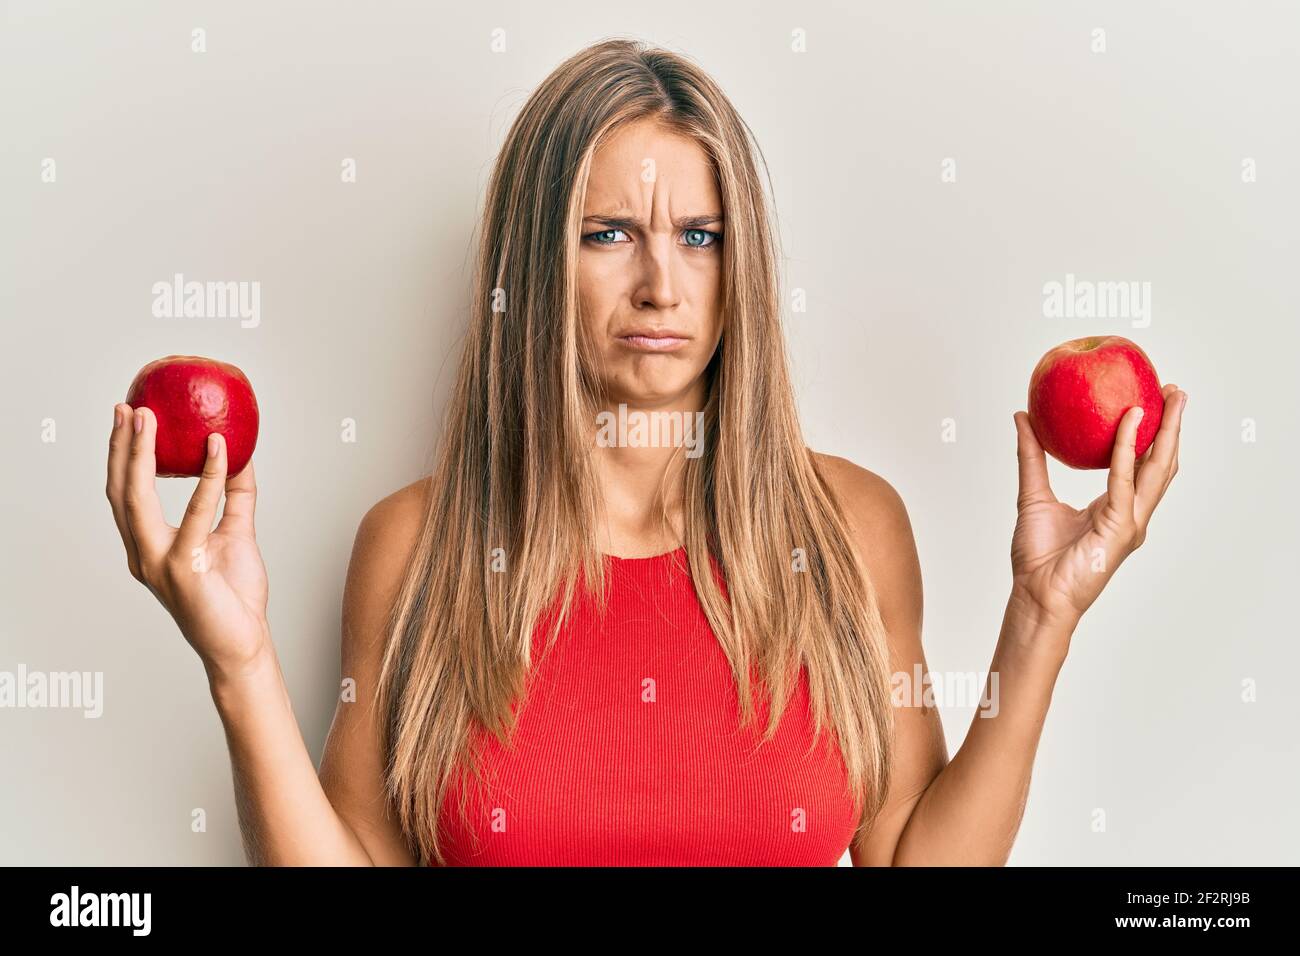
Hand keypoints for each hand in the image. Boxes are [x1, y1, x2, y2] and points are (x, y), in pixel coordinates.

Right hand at [106, 403, 270, 678]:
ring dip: (142, 454)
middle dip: (121, 446)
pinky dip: (208, 478)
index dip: (123, 454)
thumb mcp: (235, 533)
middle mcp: (142, 553)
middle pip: (120, 490)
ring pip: (138, 499)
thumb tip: (241, 453)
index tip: (129, 417)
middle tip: (130, 407)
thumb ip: (234, 495)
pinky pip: (196, 514)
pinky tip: (218, 450)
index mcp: (148, 545)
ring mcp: (157, 563)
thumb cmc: (234, 595)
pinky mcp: (183, 570)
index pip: (125, 493)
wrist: (242, 644)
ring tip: (152, 419)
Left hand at [1009, 384, 1185, 630]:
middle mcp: (1130, 514)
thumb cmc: (1037, 557)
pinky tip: (1129, 422)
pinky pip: (1125, 480)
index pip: (1141, 464)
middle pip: (1161, 463)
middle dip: (1172, 426)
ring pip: (1157, 469)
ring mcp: (1130, 522)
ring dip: (1166, 432)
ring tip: (1170, 400)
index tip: (1152, 400)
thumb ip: (1032, 456)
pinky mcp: (1120, 527)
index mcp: (1115, 508)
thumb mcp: (1033, 494)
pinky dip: (1127, 450)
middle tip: (1175, 391)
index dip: (1151, 433)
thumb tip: (1022, 417)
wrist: (1036, 595)